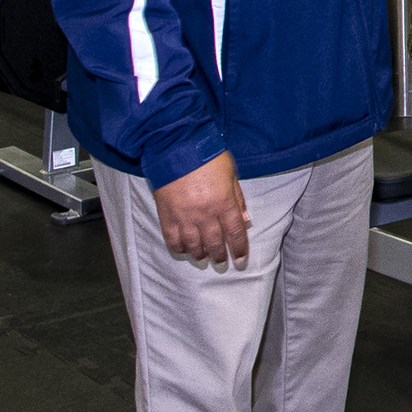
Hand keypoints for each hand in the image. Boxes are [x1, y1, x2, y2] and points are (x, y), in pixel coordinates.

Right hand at [154, 152, 250, 268]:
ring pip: (193, 245)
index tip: (240, 261)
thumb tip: (245, 220)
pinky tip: (184, 250)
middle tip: (222, 264)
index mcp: (224, 202)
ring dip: (200, 255)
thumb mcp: (231, 173)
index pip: (235, 232)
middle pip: (215, 242)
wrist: (175, 147)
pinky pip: (172, 239)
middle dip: (220, 256)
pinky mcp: (166, 215)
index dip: (239, 249)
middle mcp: (205, 213)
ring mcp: (184, 216)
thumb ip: (238, 198)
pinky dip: (179, 248)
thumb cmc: (207, 156)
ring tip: (204, 259)